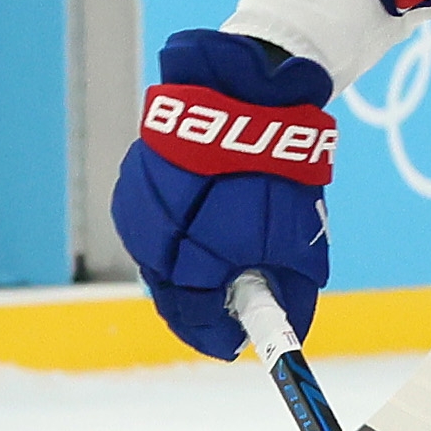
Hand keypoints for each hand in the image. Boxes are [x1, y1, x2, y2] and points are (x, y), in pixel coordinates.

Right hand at [107, 28, 338, 359]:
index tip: (237, 341)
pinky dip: (176, 231)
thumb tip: (292, 331)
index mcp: (185, 259)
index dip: (217, 334)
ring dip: (187, 264)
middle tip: (236, 302)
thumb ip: (290, 293)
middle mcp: (150, 238)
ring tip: (224, 252)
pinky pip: (151, 222)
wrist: (245, 89)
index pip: (193, 317)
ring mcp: (136, 206)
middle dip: (203, 301)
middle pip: (170, 292)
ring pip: (158, 256)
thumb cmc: (274, 168)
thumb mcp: (297, 240)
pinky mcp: (133, 176)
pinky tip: (203, 217)